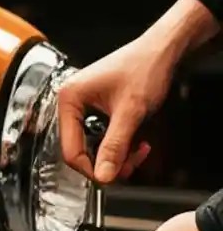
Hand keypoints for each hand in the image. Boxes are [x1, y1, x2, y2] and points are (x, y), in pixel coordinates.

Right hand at [58, 0, 217, 183]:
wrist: (161, 52)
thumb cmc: (143, 68)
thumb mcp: (130, 112)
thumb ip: (114, 146)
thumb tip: (102, 175)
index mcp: (69, 99)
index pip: (70, 149)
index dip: (91, 168)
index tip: (111, 177)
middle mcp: (71, 102)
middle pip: (82, 149)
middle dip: (109, 161)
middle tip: (132, 164)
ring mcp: (84, 106)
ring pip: (95, 146)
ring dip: (118, 154)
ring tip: (139, 151)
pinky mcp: (96, 109)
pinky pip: (103, 136)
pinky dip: (120, 144)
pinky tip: (137, 141)